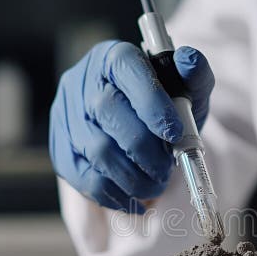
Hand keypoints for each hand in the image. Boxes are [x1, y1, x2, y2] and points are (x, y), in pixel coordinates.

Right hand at [49, 41, 214, 210]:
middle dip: (145, 149)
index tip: (175, 134)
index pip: (126, 70)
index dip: (152, 104)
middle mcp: (83, 81)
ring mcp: (66, 116)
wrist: (142, 129)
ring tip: (156, 184)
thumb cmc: (166, 106)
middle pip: (108, 113)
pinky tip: (136, 197)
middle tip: (167, 168)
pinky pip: (84, 179)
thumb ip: (195, 73)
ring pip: (97, 151)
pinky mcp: (61, 149)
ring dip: (134, 177)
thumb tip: (189, 59)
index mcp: (113, 57)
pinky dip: (116, 195)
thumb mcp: (187, 88)